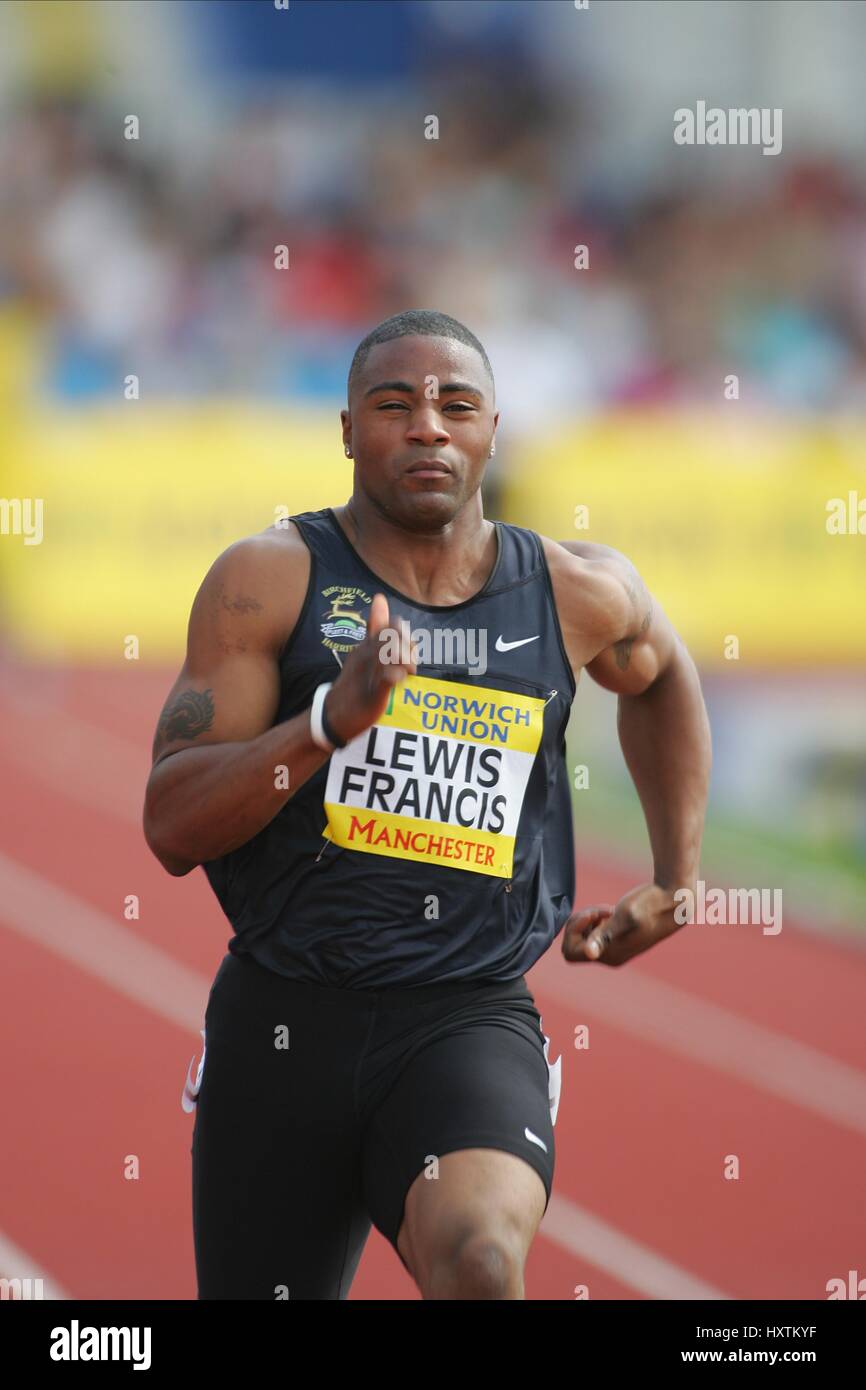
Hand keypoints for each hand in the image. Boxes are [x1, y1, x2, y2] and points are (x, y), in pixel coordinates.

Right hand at [323, 593, 416, 744]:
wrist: (334, 714)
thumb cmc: (354, 683)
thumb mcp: (364, 652)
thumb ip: (375, 628)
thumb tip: (380, 598)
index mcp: (367, 645)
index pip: (392, 625)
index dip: (405, 634)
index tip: (406, 651)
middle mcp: (367, 654)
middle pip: (396, 635)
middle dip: (410, 647)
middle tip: (409, 664)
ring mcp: (369, 672)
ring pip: (393, 652)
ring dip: (407, 661)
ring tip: (406, 673)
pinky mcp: (373, 692)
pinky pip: (389, 677)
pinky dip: (398, 676)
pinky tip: (398, 681)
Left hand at [561, 881, 684, 966]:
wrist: (675, 901)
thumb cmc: (650, 904)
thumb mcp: (625, 915)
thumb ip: (606, 934)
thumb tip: (589, 952)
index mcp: (610, 955)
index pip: (570, 951)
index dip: (574, 930)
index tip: (592, 914)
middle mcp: (610, 957)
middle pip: (573, 945)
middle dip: (579, 925)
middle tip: (599, 911)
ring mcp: (614, 950)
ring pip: (582, 938)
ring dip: (588, 921)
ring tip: (608, 910)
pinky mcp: (618, 940)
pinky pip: (593, 934)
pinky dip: (595, 921)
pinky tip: (610, 911)